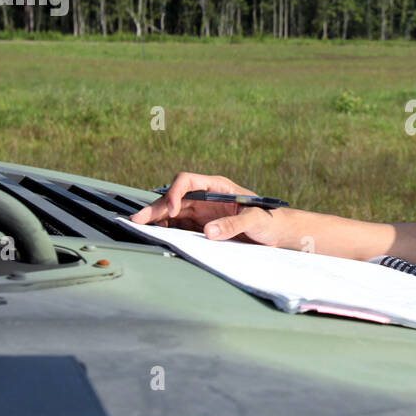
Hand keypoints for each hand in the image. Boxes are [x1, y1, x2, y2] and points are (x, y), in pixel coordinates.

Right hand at [129, 172, 284, 245]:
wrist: (278, 232)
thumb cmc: (270, 219)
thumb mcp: (255, 220)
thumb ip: (233, 225)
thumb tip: (208, 231)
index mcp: (217, 187)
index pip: (188, 181)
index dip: (176, 192)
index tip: (173, 210)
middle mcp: (206, 197)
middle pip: (175, 197)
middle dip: (156, 207)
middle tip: (138, 220)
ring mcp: (202, 212)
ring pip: (173, 212)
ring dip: (157, 219)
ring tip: (140, 227)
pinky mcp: (202, 226)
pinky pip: (180, 226)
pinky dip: (167, 229)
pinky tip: (157, 234)